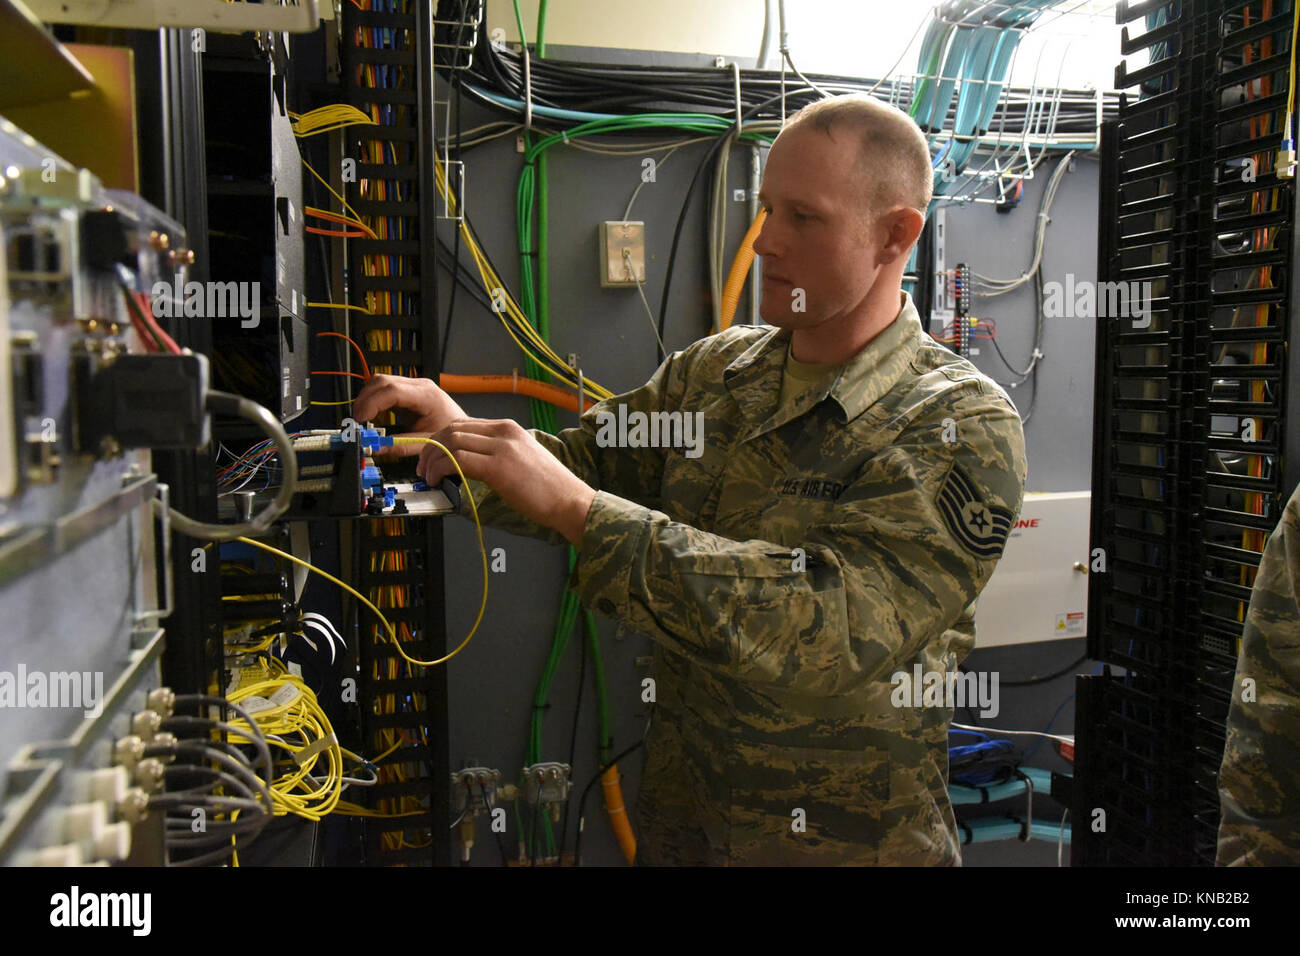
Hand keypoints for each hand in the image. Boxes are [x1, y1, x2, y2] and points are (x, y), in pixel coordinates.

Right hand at [353, 374, 467, 455]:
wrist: (464, 429)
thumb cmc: (451, 433)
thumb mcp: (426, 442)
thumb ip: (400, 446)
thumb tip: (376, 448)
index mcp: (426, 395)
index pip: (392, 390)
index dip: (372, 403)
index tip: (361, 419)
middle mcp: (419, 385)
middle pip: (381, 381)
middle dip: (364, 401)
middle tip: (357, 422)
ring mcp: (412, 386)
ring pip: (379, 381)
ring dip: (366, 399)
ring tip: (363, 421)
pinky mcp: (406, 391)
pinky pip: (383, 389)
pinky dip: (373, 400)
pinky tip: (371, 416)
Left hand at [415, 418, 595, 546]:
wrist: (570, 500)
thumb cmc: (548, 487)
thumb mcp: (522, 458)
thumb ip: (497, 453)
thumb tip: (469, 462)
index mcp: (508, 428)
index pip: (463, 424)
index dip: (439, 440)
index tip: (431, 457)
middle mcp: (504, 432)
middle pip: (452, 429)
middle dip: (430, 448)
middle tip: (424, 468)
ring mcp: (502, 448)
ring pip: (451, 442)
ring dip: (432, 460)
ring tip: (429, 477)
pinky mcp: (499, 468)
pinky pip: (458, 460)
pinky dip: (441, 469)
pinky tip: (439, 481)